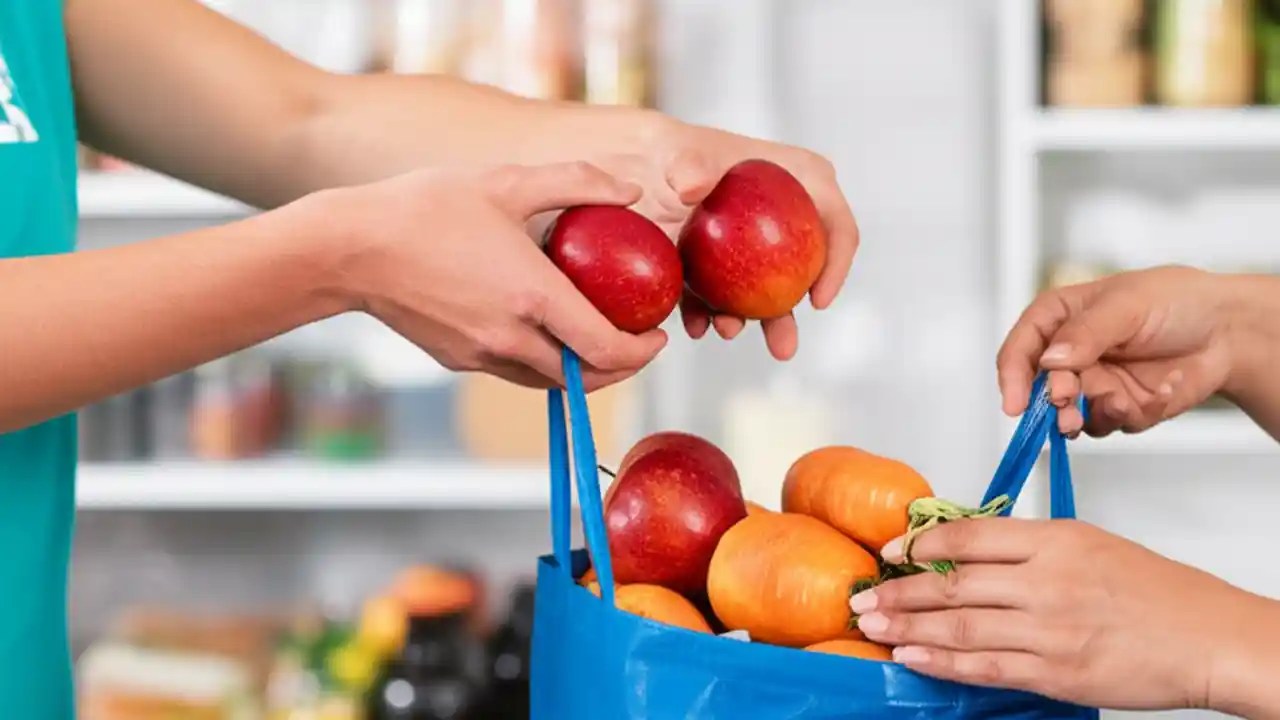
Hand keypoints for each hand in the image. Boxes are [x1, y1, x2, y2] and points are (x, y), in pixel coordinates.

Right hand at [311, 161, 665, 390]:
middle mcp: (511, 337)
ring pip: (551, 382)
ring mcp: (482, 355)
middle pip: (587, 378)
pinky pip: (516, 371)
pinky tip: (546, 331)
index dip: (643, 352)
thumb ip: (577, 182)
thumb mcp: (507, 181)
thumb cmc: (426, 206)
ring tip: (601, 340)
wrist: (349, 249)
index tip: (659, 335)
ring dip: (584, 370)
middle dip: (623, 368)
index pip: (607, 349)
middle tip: (639, 344)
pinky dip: (544, 362)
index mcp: (532, 296)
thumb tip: (632, 191)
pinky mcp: (459, 360)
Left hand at [543, 108, 859, 360]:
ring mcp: (757, 249)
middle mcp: (788, 220)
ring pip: (761, 295)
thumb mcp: (686, 153)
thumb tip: (693, 186)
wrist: (641, 167)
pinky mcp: (725, 270)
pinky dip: (708, 314)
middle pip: (801, 275)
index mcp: (803, 183)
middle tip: (783, 348)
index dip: (836, 266)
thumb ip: (692, 165)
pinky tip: (695, 325)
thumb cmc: (675, 151)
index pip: (837, 226)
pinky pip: (722, 299)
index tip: (817, 302)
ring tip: (725, 330)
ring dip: (745, 320)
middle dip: (789, 316)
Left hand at [850, 518, 1279, 715]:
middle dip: (899, 591)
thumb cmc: (1152, 589)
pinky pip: (985, 666)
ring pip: (960, 625)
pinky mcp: (1055, 673)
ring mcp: (1049, 630)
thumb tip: (966, 551)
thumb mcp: (1088, 543)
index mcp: (1053, 541)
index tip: (891, 551)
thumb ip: (1028, 546)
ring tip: (872, 626)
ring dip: (908, 626)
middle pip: (952, 582)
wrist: (1205, 637)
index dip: (920, 543)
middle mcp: (1046, 582)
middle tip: (863, 596)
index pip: (969, 536)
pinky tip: (912, 656)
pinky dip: (942, 662)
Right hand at [997, 266, 1236, 436]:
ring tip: (1122, 404)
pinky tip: (1164, 390)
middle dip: (1056, 403)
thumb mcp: (1127, 305)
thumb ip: (1085, 333)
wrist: (1229, 330)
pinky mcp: (1120, 407)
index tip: (1015, 404)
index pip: (1021, 349)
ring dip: (1094, 415)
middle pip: (1042, 390)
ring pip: (1073, 415)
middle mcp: (1071, 355)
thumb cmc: (1177, 300)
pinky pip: (1113, 424)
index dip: (1013, 377)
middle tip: (1070, 409)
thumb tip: (1050, 360)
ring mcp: (1094, 384)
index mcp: (1060, 318)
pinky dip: (1137, 414)